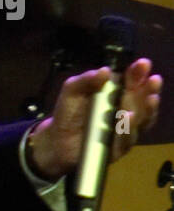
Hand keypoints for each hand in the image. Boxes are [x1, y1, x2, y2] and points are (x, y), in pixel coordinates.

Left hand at [28, 59, 161, 177]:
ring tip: (137, 103)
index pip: (134, 80)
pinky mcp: (121, 146)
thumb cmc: (69, 112)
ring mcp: (126, 128)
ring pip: (142, 119)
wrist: (57, 139)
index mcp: (118, 92)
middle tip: (152, 81)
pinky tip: (126, 118)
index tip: (143, 64)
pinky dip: (127, 129)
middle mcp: (127, 109)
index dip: (140, 72)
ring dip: (143, 110)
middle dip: (149, 89)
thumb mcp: (72, 91)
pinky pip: (127, 138)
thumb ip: (86, 80)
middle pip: (145, 99)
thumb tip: (104, 71)